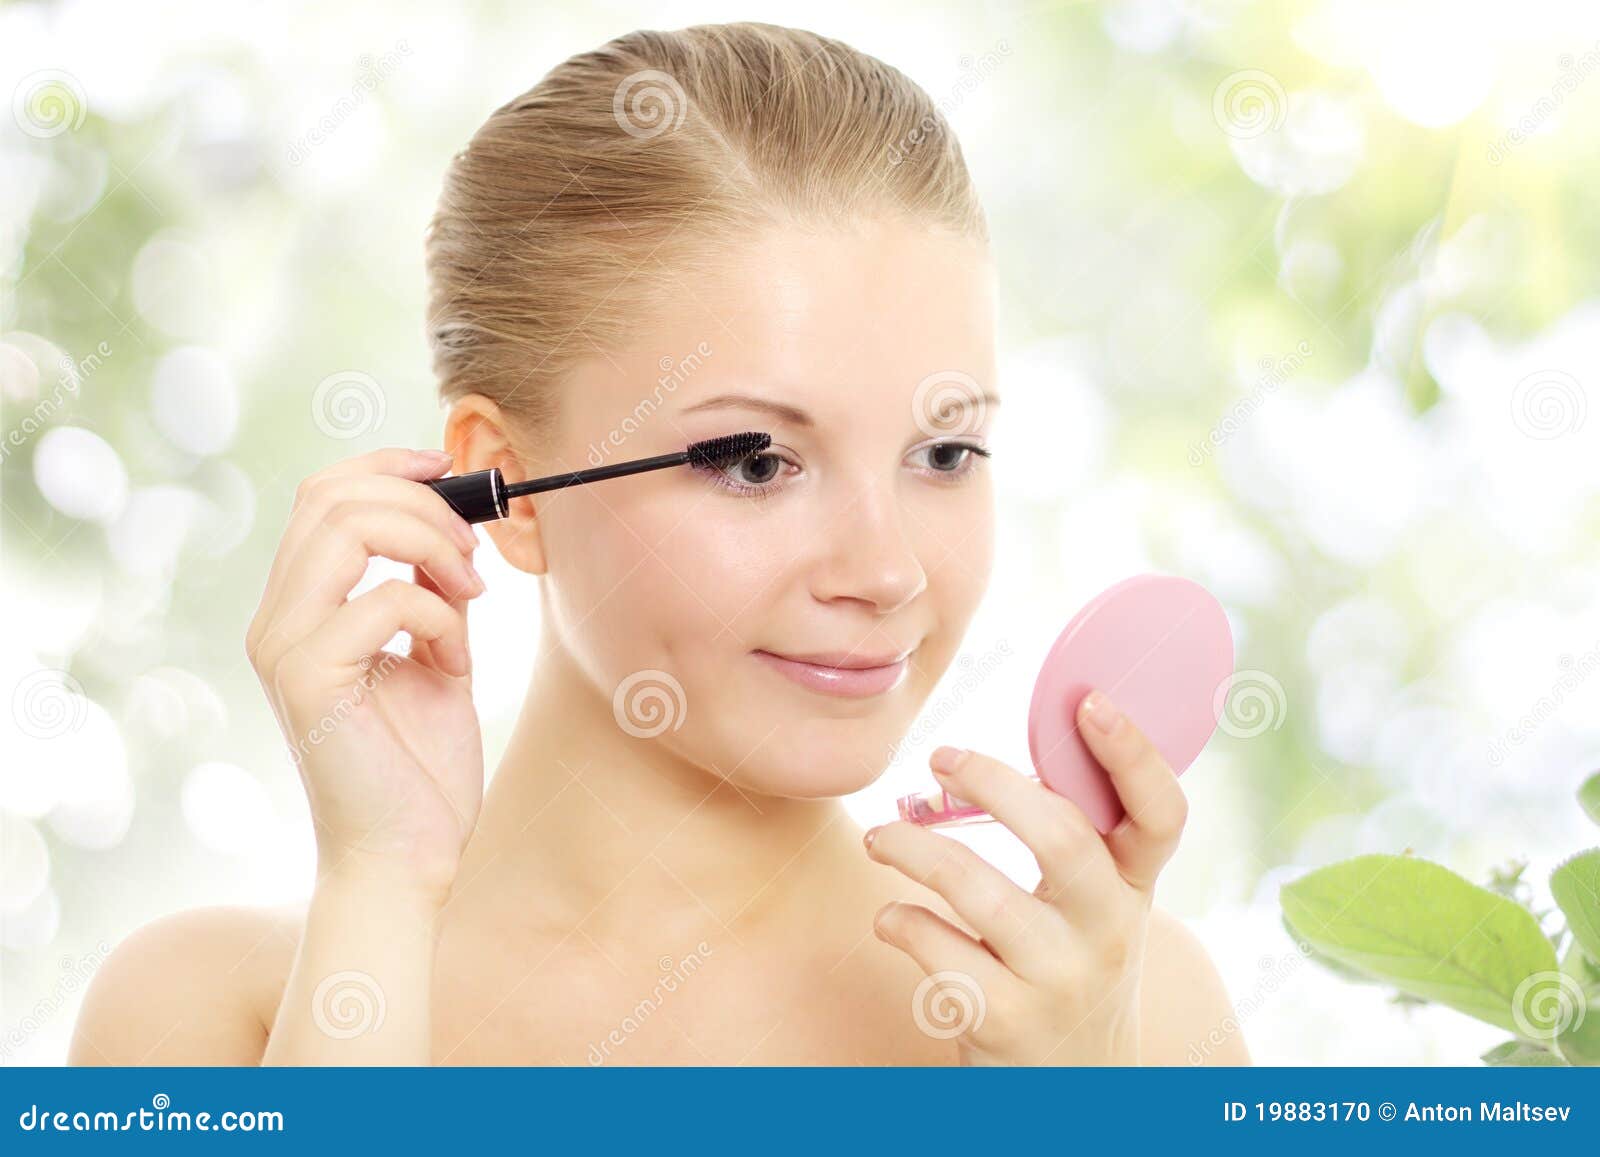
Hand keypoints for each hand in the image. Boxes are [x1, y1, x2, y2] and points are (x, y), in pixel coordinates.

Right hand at [245, 447, 487, 901]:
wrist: (407, 859)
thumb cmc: (420, 767)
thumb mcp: (435, 657)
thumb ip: (432, 594)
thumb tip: (454, 530)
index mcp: (298, 610)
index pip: (322, 496)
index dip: (386, 465)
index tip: (449, 467)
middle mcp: (276, 622)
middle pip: (331, 496)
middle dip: (420, 502)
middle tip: (473, 551)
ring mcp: (284, 649)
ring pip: (346, 527)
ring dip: (429, 543)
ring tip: (470, 591)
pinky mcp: (310, 680)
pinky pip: (385, 600)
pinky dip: (440, 616)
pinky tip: (455, 661)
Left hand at [863, 688, 1186, 1064]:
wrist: (1074, 1093)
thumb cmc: (1069, 970)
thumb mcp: (1094, 909)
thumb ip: (1074, 842)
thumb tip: (989, 756)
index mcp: (1136, 888)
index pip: (1162, 814)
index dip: (1134, 755)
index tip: (1090, 702)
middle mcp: (1110, 932)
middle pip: (1062, 838)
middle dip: (992, 785)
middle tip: (941, 758)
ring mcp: (1061, 981)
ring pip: (981, 893)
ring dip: (915, 850)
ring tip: (880, 837)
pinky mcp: (1006, 1021)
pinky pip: (940, 951)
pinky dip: (901, 921)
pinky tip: (890, 916)